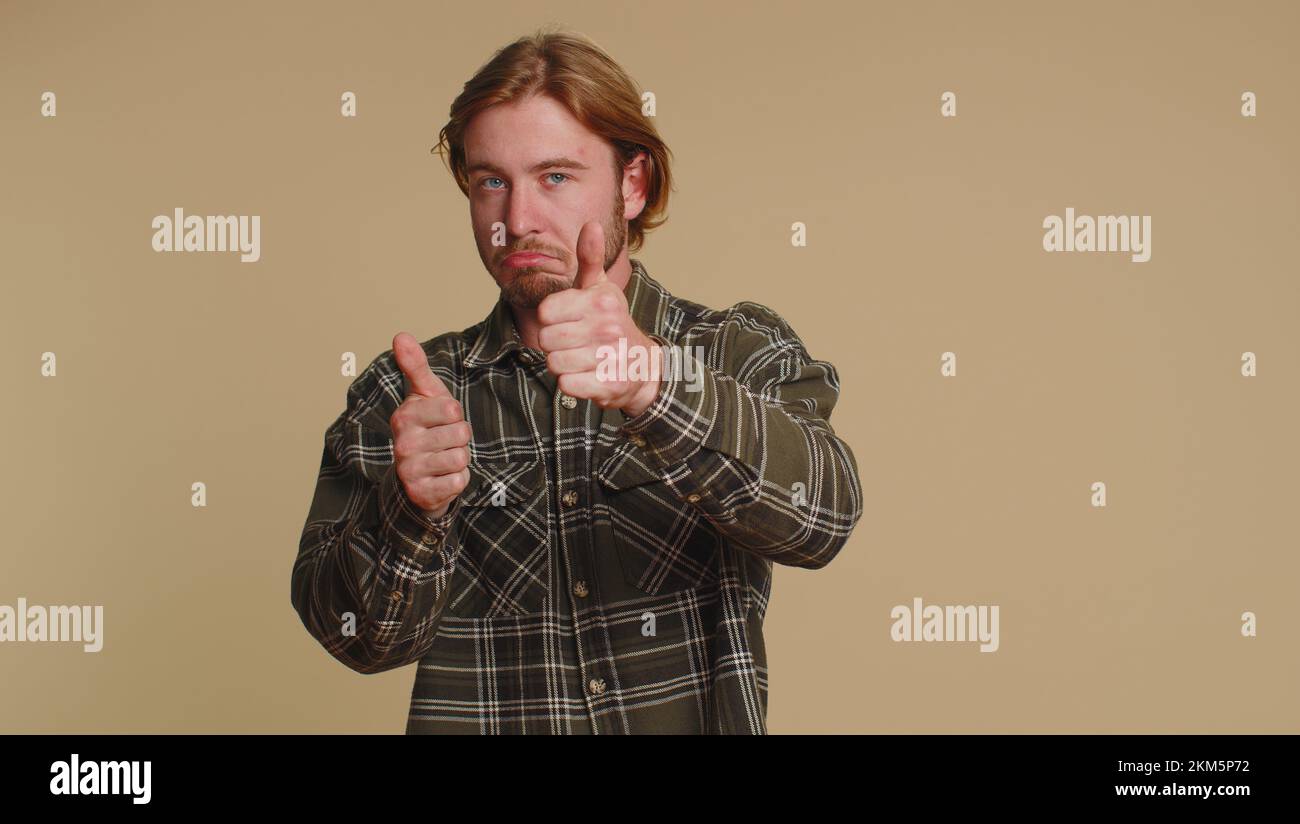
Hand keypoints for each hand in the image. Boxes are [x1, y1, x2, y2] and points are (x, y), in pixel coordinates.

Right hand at [389, 332, 471, 517]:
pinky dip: (458, 480)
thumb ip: (415, 365)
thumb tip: (400, 335)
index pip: (452, 408)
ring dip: (460, 459)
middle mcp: (403, 444)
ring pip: (461, 458)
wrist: (416, 475)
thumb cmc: (427, 426)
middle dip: (460, 438)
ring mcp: (410, 470)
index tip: (442, 419)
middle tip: (445, 442)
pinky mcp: (422, 493)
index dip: (455, 415)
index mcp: (404, 416)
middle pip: (461, 434)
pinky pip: (459, 481)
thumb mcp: (424, 394)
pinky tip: (443, 477)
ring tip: (443, 458)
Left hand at [536, 221, 661, 415]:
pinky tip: (586, 376)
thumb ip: (590, 259)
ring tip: (581, 359)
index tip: (567, 321)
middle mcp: (606, 327)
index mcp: (599, 302)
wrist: (642, 366)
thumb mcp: (601, 290)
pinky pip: (566, 385)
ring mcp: (609, 357)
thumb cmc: (611, 324)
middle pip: (546, 339)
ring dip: (562, 365)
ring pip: (554, 363)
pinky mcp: (609, 385)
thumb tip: (591, 223)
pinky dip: (571, 384)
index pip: (545, 312)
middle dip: (554, 344)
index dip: (550, 319)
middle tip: (574, 343)